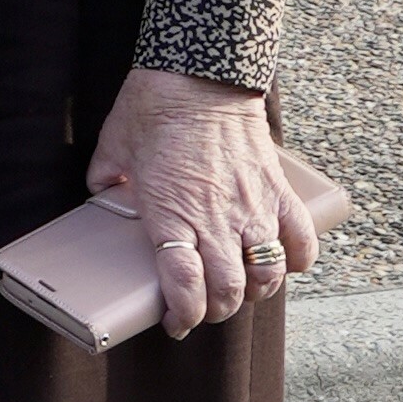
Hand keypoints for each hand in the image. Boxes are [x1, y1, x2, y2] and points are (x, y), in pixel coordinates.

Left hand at [89, 67, 322, 334]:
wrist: (199, 77)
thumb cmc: (151, 110)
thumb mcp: (112, 149)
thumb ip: (105, 179)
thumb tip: (101, 194)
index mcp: (169, 215)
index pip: (182, 284)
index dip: (182, 314)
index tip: (175, 324)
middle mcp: (215, 219)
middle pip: (228, 290)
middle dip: (216, 311)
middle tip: (204, 310)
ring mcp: (251, 207)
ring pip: (268, 274)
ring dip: (256, 293)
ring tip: (242, 291)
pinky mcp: (277, 191)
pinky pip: (301, 240)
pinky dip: (298, 261)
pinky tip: (285, 265)